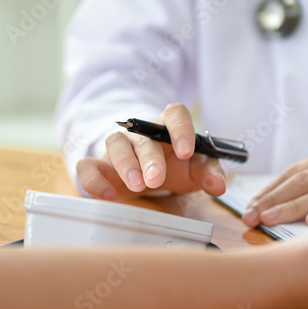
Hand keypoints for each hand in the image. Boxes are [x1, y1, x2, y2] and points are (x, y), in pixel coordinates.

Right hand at [76, 103, 226, 199]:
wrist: (147, 176)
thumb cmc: (174, 167)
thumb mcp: (195, 170)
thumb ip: (209, 173)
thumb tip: (219, 185)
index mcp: (167, 127)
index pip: (174, 114)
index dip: (180, 129)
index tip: (186, 151)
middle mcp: (140, 133)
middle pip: (143, 135)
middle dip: (150, 158)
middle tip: (157, 179)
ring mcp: (118, 147)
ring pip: (115, 144)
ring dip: (126, 165)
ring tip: (138, 186)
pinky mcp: (99, 166)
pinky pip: (87, 167)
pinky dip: (93, 180)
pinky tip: (107, 194)